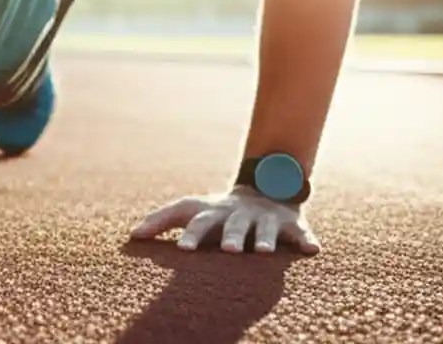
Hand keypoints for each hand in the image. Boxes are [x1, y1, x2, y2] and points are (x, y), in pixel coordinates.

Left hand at [129, 185, 320, 254]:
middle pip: (234, 226)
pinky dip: (306, 240)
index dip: (192, 235)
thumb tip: (131, 235)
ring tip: (261, 252)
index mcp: (213, 214)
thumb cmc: (217, 211)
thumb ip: (161, 220)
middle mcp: (239, 215)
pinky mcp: (290, 225)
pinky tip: (311, 250)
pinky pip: (300, 233)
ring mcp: (264, 219)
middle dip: (232, 236)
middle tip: (229, 250)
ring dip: (263, 239)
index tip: (182, 250)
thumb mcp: (189, 209)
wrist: (262, 191)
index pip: (199, 222)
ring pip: (265, 230)